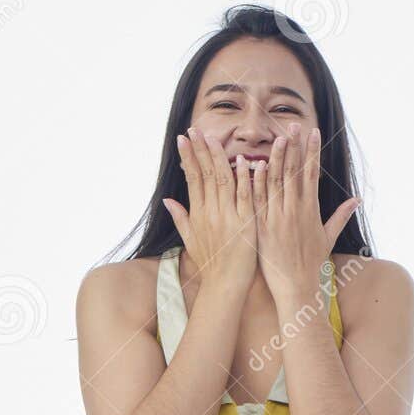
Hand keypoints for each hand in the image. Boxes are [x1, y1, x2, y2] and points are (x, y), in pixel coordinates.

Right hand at [160, 127, 260, 288]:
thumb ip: (181, 217)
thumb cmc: (211, 263)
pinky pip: (245, 196)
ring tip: (214, 137)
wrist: (225, 285)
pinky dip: (244, 179)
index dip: (188, 157)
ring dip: (219, 157)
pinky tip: (243, 161)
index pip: (192, 178)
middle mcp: (210, 212)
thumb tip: (168, 200)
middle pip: (205, 174)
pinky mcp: (245, 224)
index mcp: (198, 213)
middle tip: (195, 129)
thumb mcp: (191, 240)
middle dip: (199, 150)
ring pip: (223, 180)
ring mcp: (228, 217)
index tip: (184, 138)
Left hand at [254, 124, 359, 302]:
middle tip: (293, 124)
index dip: (312, 151)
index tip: (313, 131)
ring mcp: (277, 218)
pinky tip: (255, 163)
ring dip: (277, 158)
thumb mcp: (328, 238)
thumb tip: (356, 200)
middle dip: (294, 146)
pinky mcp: (262, 227)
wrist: (297, 287)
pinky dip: (256, 181)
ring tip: (277, 136)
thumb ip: (340, 216)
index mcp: (311, 210)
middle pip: (294, 172)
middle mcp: (295, 211)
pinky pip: (258, 200)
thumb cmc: (312, 264)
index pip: (312, 173)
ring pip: (276, 182)